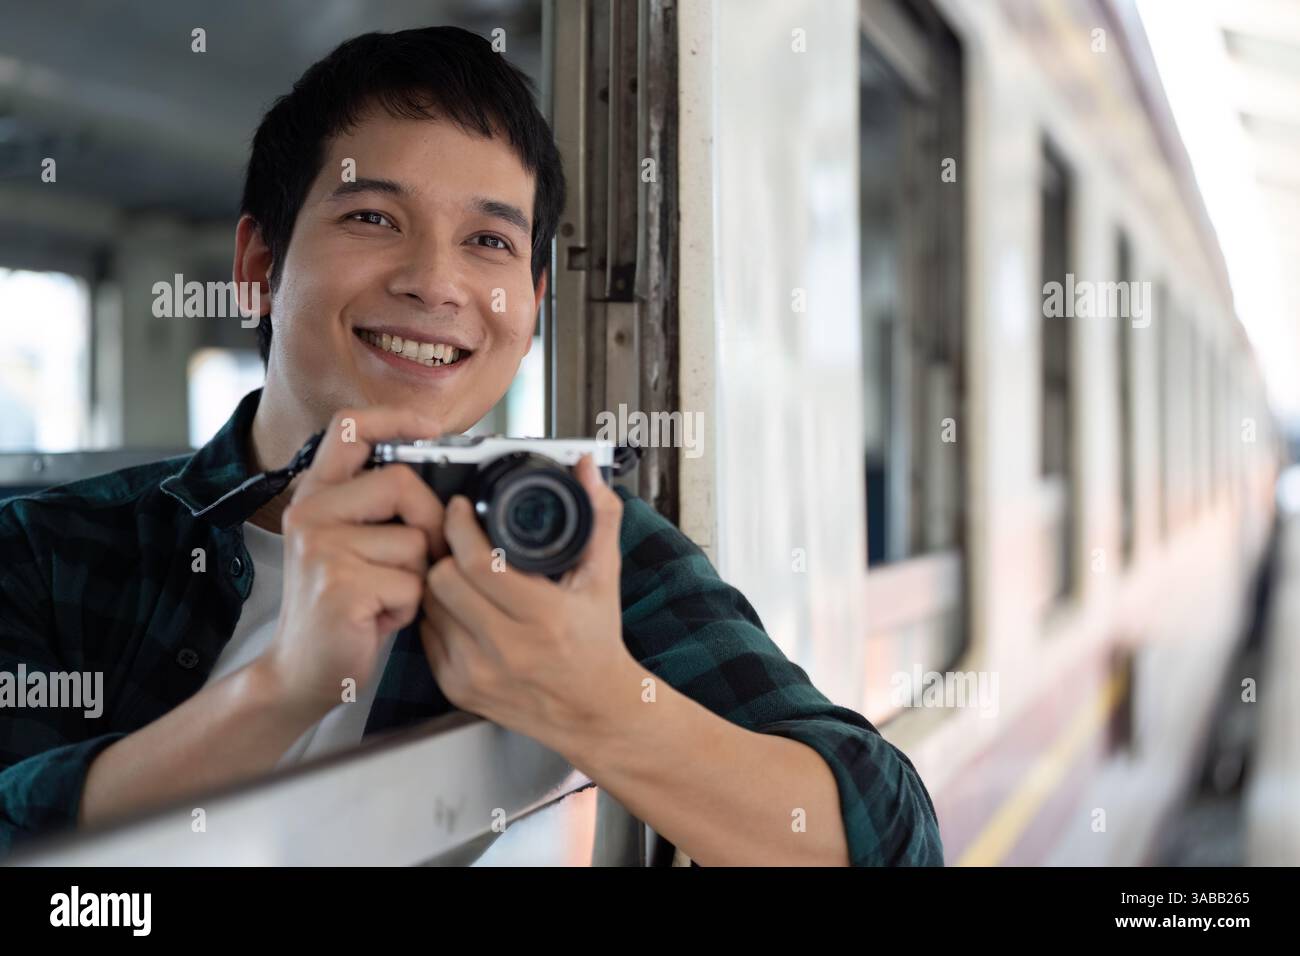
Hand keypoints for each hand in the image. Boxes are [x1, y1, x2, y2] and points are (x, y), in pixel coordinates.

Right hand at [259, 406, 447, 715]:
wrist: (302, 673)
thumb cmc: (345, 608)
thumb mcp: (354, 546)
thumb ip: (383, 510)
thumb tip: (448, 491)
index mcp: (316, 496)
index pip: (349, 428)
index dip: (395, 418)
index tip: (433, 429)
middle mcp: (311, 514)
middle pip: (401, 482)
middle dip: (430, 522)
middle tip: (421, 558)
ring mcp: (321, 549)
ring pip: (414, 541)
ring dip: (417, 577)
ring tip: (386, 596)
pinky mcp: (339, 586)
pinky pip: (411, 583)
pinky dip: (410, 607)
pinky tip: (380, 618)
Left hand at [418, 455, 635, 746]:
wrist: (593, 712)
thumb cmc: (597, 644)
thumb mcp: (603, 580)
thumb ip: (599, 520)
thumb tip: (587, 472)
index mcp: (543, 618)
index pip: (478, 563)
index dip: (461, 526)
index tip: (461, 509)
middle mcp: (506, 649)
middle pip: (443, 580)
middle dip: (448, 552)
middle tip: (461, 541)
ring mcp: (476, 672)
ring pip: (430, 604)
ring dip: (441, 582)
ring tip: (463, 573)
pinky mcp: (457, 687)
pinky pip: (427, 633)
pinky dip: (440, 614)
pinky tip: (462, 607)